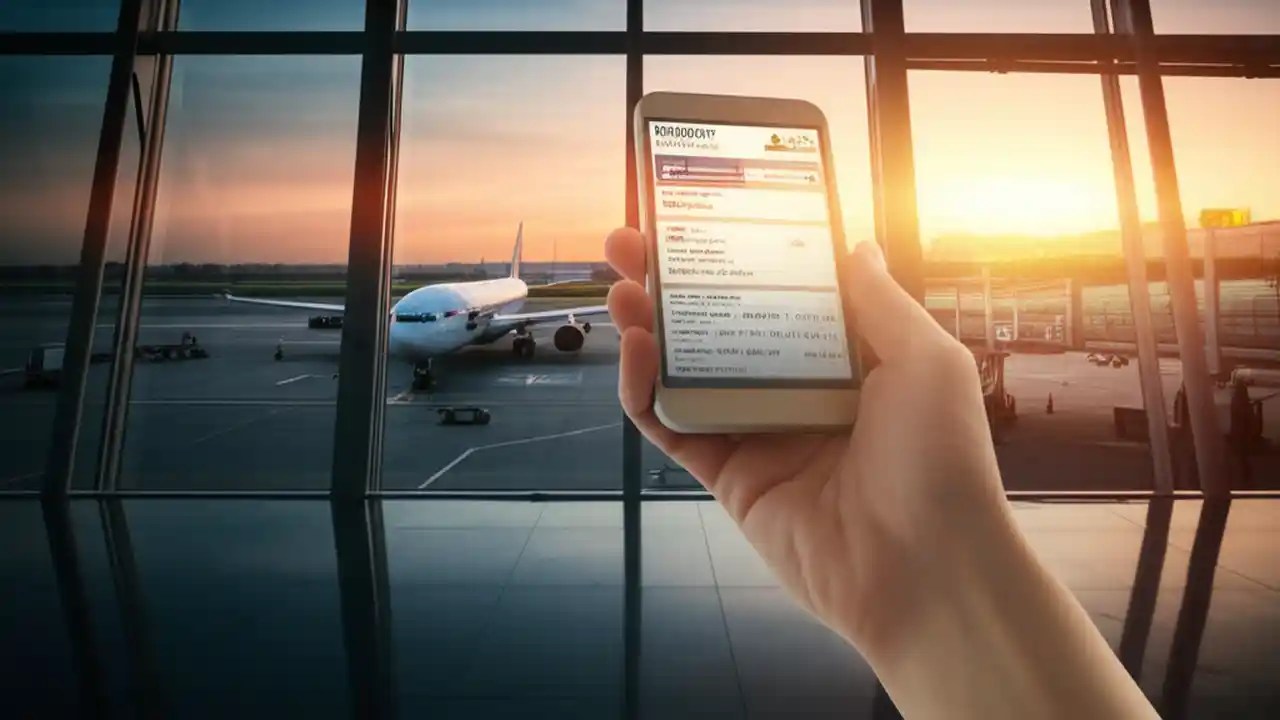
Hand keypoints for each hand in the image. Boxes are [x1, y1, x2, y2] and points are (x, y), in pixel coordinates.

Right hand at [605, 226, 1008, 655]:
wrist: (925, 570)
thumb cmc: (941, 462)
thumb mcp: (925, 361)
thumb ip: (879, 301)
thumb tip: (854, 245)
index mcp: (847, 361)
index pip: (780, 294)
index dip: (741, 256)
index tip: (707, 217)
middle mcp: (798, 392)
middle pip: (722, 326)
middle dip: (675, 281)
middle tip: (634, 241)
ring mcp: (760, 435)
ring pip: (687, 371)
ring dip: (649, 326)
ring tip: (623, 285)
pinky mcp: (729, 477)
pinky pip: (673, 427)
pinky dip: (644, 389)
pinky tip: (636, 349)